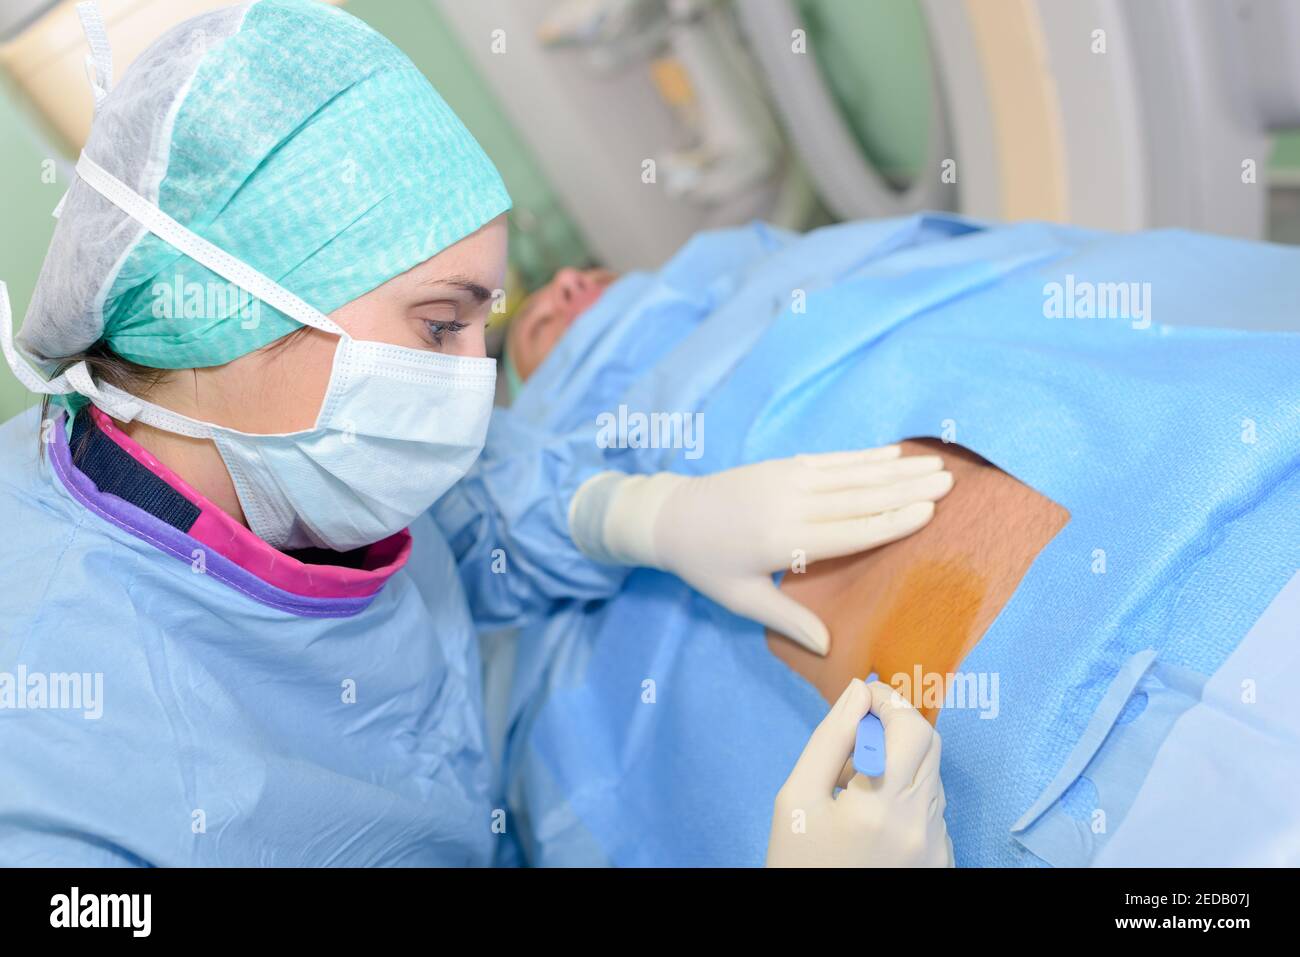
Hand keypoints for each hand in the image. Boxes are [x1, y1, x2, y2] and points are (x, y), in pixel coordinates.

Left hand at [568, 445, 952, 652]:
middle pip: (859, 497)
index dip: (890, 520)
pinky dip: (865, 457)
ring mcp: (787, 480)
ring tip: (934, 464)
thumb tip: (830, 648)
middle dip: (906, 488)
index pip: (848, 531)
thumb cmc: (707, 566)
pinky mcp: (783, 466)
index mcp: (783, 542)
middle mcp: (790, 505)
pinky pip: (831, 461)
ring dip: (895, 469)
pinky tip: (893, 453)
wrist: (671, 517)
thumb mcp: (742, 600)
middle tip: (950, 482)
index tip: (928, 510)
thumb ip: (788, 619)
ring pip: (851, 474)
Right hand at [766, 678, 954, 867]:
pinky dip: (907, 798)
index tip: (859, 702)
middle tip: (854, 746)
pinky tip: (872, 820)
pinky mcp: (941, 862)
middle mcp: (919, 825)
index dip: (886, 701)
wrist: (819, 932)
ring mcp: (936, 847)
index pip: (910, 726)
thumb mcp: (796, 798)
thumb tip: (857, 692)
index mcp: (880, 805)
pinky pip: (933, 810)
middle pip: (929, 745)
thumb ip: (829, 739)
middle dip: (895, 729)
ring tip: (855, 789)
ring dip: (900, 765)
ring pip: (932, 776)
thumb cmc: (796, 864)